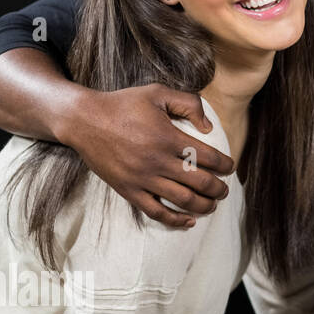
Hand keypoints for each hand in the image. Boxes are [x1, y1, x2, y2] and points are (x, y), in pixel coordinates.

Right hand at [60, 85, 234, 228]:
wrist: (83, 120)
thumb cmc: (123, 104)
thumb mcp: (158, 92)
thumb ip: (189, 103)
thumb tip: (209, 127)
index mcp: (168, 137)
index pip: (208, 157)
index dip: (225, 165)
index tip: (230, 167)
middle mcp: (157, 161)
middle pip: (200, 182)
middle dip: (219, 189)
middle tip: (225, 190)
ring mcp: (142, 178)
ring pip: (182, 200)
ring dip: (204, 205)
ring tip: (213, 204)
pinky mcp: (128, 190)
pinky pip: (155, 211)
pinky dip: (175, 220)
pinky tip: (189, 221)